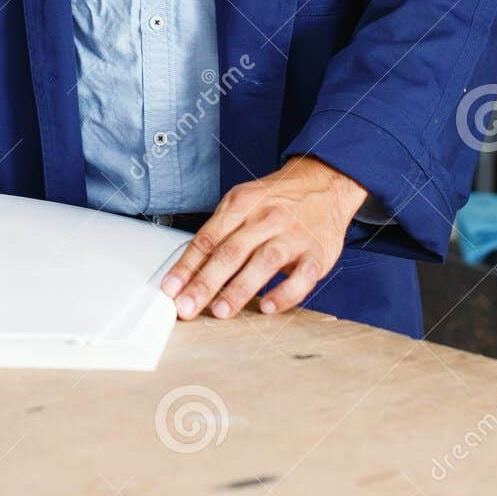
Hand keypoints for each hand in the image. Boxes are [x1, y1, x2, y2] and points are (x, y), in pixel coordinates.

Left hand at [161, 156, 367, 320]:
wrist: (325, 184)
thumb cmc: (277, 200)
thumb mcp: (243, 202)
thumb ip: (219, 232)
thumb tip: (188, 270)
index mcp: (242, 204)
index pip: (208, 238)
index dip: (187, 266)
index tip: (171, 289)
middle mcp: (267, 218)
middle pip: (231, 252)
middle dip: (205, 283)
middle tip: (187, 306)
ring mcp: (294, 235)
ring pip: (264, 262)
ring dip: (239, 289)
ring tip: (221, 311)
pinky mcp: (318, 253)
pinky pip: (302, 277)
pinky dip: (284, 294)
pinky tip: (267, 307)